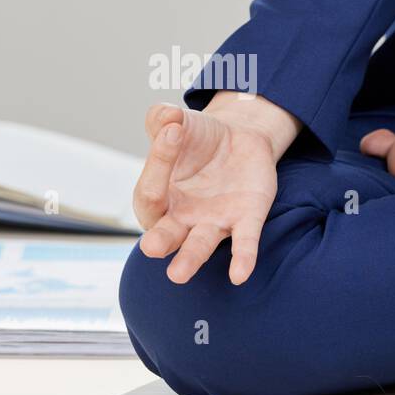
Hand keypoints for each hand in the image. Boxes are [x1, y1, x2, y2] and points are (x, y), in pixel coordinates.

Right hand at [134, 93, 299, 284]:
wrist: (237, 138)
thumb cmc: (196, 138)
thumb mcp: (177, 123)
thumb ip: (161, 118)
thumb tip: (166, 118)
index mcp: (158, 196)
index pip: (150, 191)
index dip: (159, 160)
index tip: (173, 130)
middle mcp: (181, 217)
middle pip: (166, 234)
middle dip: (159, 241)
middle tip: (152, 248)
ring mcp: (213, 221)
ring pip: (200, 245)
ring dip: (190, 259)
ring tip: (177, 275)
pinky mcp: (244, 220)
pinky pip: (242, 242)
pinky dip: (242, 258)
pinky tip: (240, 274)